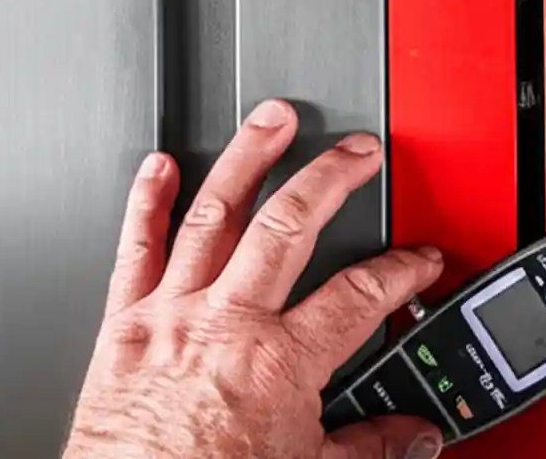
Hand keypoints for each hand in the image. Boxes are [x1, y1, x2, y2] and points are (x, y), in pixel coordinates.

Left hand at [65, 100, 445, 458]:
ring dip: (248, 159)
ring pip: (216, 214)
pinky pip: (135, 248)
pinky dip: (146, 202)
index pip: (362, 295)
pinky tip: (161, 166)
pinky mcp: (125, 323)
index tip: (420, 260)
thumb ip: (369, 445)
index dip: (403, 271)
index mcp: (281, 361)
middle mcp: (229, 323)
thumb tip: (413, 437)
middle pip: (291, 226)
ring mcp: (174, 313)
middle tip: (359, 151)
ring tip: (273, 119)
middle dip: (333, 178)